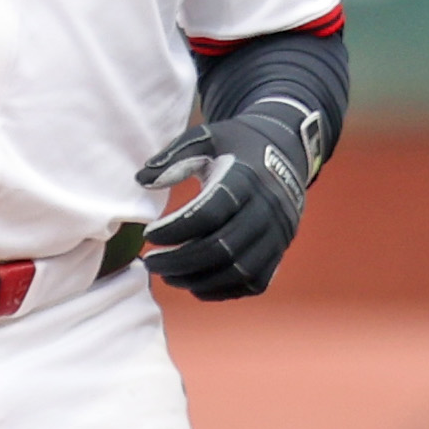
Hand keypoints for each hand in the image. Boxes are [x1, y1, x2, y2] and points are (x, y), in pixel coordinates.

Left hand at [135, 98, 325, 300]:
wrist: (286, 154)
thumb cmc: (237, 146)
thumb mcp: (206, 137)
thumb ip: (173, 155)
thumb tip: (142, 179)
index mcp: (245, 180)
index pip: (209, 214)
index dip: (175, 230)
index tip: (148, 235)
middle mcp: (266, 211)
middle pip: (221, 248)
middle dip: (180, 261)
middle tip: (151, 262)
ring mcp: (277, 236)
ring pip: (237, 272)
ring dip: (197, 280)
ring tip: (167, 275)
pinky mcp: (279, 253)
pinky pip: (252, 283)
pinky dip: (221, 290)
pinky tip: (194, 283)